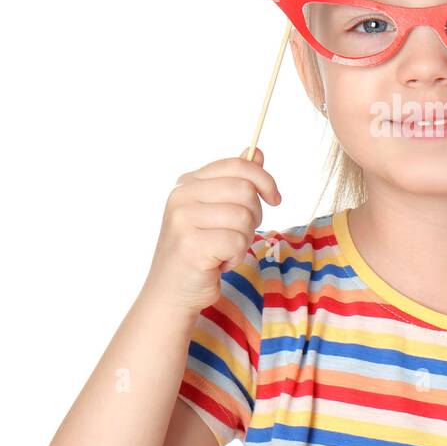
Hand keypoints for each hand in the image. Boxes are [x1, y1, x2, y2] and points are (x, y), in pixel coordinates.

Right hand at [143, 148, 280, 314]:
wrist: (171, 293)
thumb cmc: (198, 251)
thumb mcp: (215, 211)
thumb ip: (234, 181)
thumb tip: (256, 152)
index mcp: (187, 183)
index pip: (237, 165)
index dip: (264, 179)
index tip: (275, 198)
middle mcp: (181, 197)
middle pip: (245, 191)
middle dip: (255, 215)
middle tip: (240, 234)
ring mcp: (183, 221)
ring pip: (244, 218)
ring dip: (244, 240)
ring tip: (225, 250)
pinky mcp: (191, 246)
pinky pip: (237, 242)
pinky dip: (236, 257)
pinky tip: (219, 263)